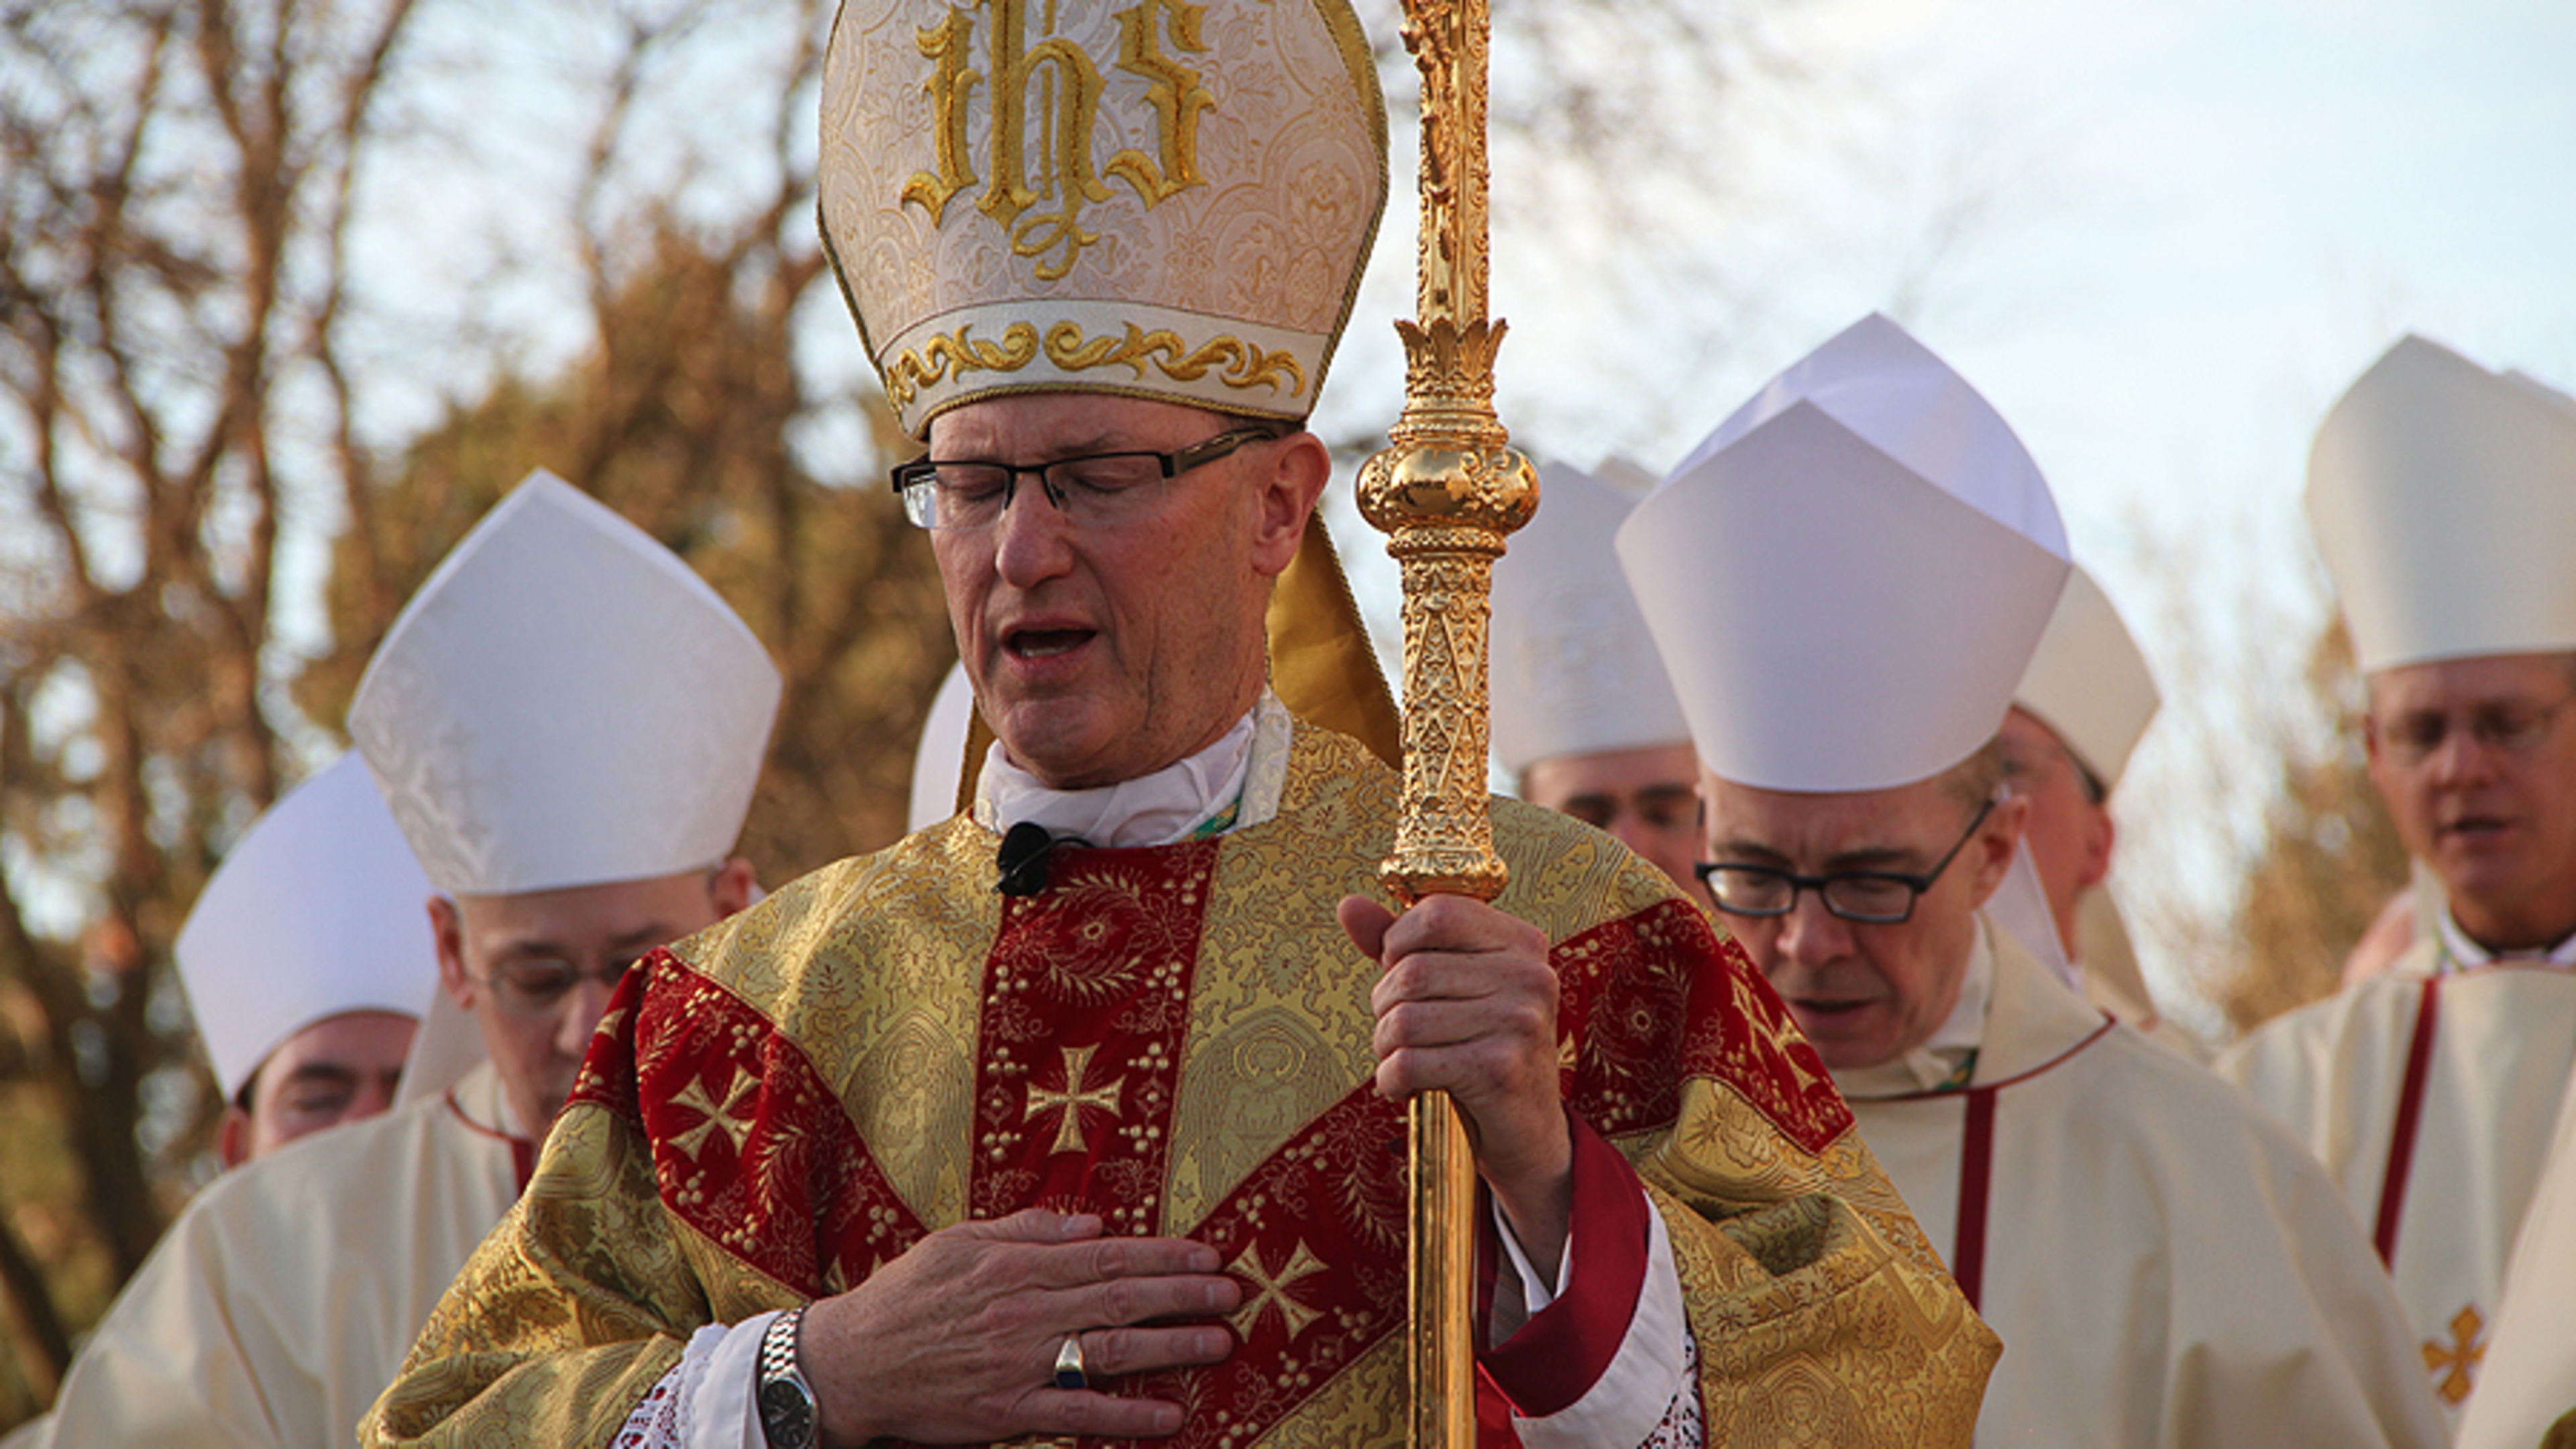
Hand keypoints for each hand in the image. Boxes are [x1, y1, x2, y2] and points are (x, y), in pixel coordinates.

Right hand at [797, 1208, 1241, 1445]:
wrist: (849, 1365)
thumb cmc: (903, 1298)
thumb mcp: (956, 1242)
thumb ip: (1025, 1229)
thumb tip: (1091, 1223)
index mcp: (1014, 1265)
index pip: (1106, 1256)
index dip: (1162, 1255)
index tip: (1207, 1254)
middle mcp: (1024, 1311)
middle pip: (1120, 1298)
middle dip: (1184, 1295)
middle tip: (1233, 1292)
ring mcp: (1018, 1365)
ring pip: (1109, 1351)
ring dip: (1171, 1347)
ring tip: (1219, 1342)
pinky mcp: (1007, 1413)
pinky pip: (1078, 1416)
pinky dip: (1125, 1415)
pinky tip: (1167, 1414)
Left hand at [1339, 893, 1572, 1270]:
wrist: (1529, 1135)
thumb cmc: (1482, 1050)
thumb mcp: (1451, 988)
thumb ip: (1403, 946)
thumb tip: (1349, 906)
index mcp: (1523, 942)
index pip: (1436, 912)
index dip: (1399, 944)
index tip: (1404, 975)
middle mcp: (1530, 975)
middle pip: (1410, 971)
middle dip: (1385, 1007)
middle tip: (1402, 1033)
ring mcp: (1520, 1022)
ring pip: (1403, 1020)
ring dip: (1386, 1049)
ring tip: (1407, 1060)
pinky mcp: (1500, 1070)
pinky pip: (1409, 1063)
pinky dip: (1392, 1081)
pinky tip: (1411, 1087)